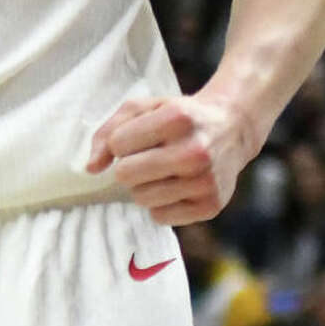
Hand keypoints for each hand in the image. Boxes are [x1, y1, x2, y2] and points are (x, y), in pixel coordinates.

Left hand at [85, 90, 254, 225]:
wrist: (233, 128)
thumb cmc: (181, 117)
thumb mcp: (145, 109)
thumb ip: (109, 131)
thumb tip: (91, 168)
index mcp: (178, 118)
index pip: (118, 144)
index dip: (123, 142)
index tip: (140, 138)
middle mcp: (195, 151)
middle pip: (126, 175)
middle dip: (130, 167)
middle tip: (149, 158)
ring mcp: (205, 181)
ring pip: (141, 198)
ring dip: (144, 186)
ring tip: (164, 171)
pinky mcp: (211, 205)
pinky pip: (159, 216)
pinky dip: (161, 204)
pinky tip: (177, 186)